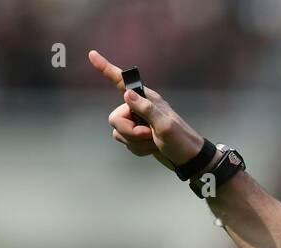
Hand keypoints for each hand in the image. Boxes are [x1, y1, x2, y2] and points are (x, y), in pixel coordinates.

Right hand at [87, 50, 209, 171]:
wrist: (188, 159)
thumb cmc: (181, 140)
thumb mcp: (165, 125)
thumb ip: (146, 110)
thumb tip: (126, 94)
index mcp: (146, 99)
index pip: (122, 82)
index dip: (106, 68)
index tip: (92, 54)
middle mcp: (138, 107)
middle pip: (115, 119)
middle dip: (130, 132)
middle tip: (149, 135)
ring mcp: (137, 122)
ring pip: (119, 133)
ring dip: (136, 143)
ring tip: (153, 142)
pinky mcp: (137, 135)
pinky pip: (126, 143)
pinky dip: (138, 149)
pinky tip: (152, 148)